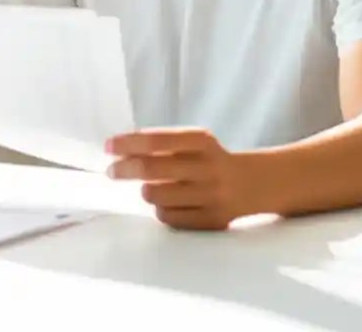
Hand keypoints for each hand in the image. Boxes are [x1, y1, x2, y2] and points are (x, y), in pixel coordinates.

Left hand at [106, 127, 251, 230]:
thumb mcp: (194, 143)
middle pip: (153, 170)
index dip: (129, 144)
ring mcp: (212, 196)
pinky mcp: (212, 220)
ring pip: (157, 197)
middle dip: (125, 169)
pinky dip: (161, 209)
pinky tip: (169, 203)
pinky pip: (169, 217)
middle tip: (112, 171)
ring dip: (146, 191)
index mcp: (202, 142)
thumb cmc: (210, 160)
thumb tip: (119, 152)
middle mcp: (209, 167)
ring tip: (150, 188)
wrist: (254, 183)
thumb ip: (162, 144)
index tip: (108, 147)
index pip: (158, 140)